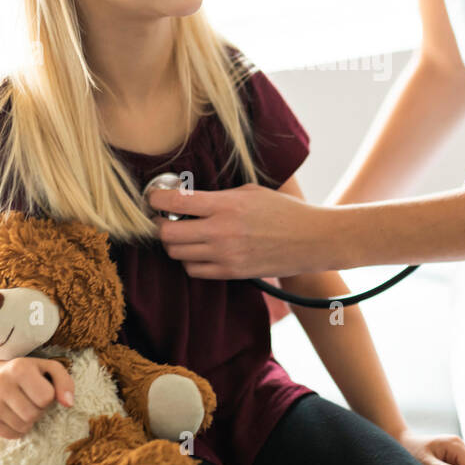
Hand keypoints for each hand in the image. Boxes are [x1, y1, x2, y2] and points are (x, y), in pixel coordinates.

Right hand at [0, 357, 74, 439]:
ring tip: (24, 406)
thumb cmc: (28, 373)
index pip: (45, 396)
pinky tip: (14, 415)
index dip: (49, 396)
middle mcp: (1, 385)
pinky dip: (19, 429)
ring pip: (23, 426)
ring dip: (30, 420)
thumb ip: (64, 382)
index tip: (41, 388)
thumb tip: (69, 404)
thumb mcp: (48, 368)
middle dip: (39, 409)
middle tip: (32, 399)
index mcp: (19, 369)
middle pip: (33, 414)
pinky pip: (13, 435)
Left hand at [147, 183, 339, 279]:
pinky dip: (190, 261)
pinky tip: (199, 251)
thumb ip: (217, 197)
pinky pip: (194, 271)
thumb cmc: (283, 211)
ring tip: (184, 235)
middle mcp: (221, 231)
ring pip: (177, 255)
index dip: (155, 199)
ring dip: (174, 244)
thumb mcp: (249, 192)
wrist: (312, 239)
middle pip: (167, 234)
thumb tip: (187, 199)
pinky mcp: (231, 272)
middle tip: (165, 219)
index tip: (152, 197)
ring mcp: (225, 255)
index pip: (174, 203)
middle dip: (160, 225)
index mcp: (225, 205)